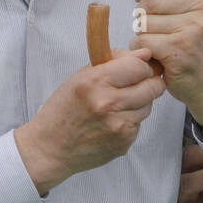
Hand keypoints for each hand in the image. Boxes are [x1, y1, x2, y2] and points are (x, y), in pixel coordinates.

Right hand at [15, 47, 165, 193]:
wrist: (50, 149)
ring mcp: (119, 126)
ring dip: (139, 102)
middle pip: (152, 86)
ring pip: (149, 105)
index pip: (139, 66)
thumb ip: (112, 61)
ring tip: (117, 104)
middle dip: (148, 82)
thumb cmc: (62, 110)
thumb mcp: (80, 77)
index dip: (141, 65)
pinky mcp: (124, 142)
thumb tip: (144, 54)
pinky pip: (139, 124)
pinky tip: (112, 121)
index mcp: (96, 82)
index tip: (137, 67)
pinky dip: (130, 120)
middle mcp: (110, 104)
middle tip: (137, 82)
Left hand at [130, 0, 202, 126]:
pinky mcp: (181, 49)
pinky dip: (142, 50)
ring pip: (144, 23)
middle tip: (154, 28)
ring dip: (142, 36)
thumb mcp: (177, 7)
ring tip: (159, 43)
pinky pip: (143, 41)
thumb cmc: (188, 41)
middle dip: (142, 16)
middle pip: (149, 0)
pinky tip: (156, 55)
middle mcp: (202, 7)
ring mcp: (194, 28)